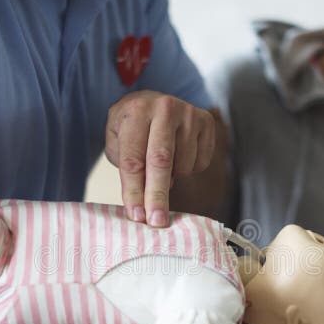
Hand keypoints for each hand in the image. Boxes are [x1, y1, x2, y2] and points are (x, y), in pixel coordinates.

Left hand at [105, 91, 215, 226]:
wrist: (154, 102)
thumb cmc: (133, 128)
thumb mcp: (117, 142)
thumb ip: (128, 170)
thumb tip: (144, 206)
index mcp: (136, 111)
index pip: (134, 159)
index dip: (134, 191)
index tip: (137, 215)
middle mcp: (165, 108)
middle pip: (161, 161)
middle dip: (158, 195)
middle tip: (156, 221)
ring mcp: (189, 114)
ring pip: (183, 165)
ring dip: (172, 178)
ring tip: (162, 164)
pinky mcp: (207, 123)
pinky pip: (199, 163)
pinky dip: (187, 169)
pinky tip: (178, 154)